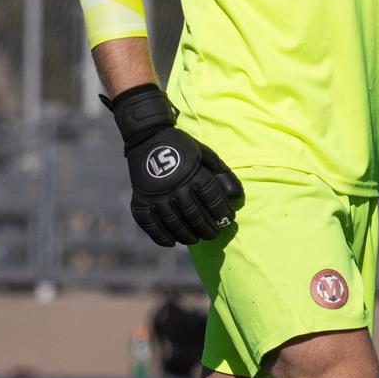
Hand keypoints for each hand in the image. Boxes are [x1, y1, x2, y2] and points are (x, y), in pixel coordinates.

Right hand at [104, 84, 242, 247]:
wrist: (148, 135)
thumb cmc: (182, 146)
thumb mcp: (204, 154)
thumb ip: (221, 172)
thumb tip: (238, 194)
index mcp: (193, 174)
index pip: (212, 199)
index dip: (222, 212)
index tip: (228, 219)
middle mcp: (175, 187)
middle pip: (194, 216)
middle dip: (207, 228)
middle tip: (213, 233)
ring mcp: (156, 195)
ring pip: (174, 224)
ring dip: (187, 235)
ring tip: (195, 239)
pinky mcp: (141, 200)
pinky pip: (149, 224)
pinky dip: (160, 236)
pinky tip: (171, 242)